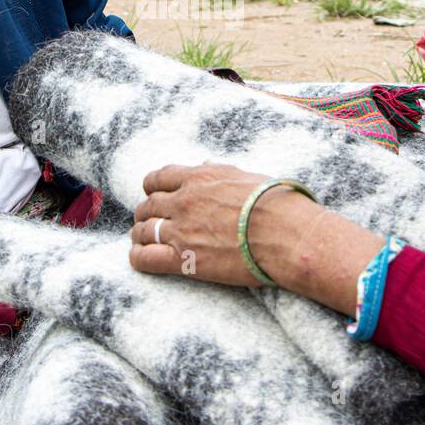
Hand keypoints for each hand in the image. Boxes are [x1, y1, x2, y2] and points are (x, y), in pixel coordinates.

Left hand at [129, 162, 324, 287]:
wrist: (286, 235)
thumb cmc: (276, 204)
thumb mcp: (246, 176)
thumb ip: (221, 172)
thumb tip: (207, 165)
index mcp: (199, 178)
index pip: (159, 178)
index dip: (152, 187)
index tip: (153, 194)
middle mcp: (184, 201)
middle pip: (148, 205)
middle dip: (146, 213)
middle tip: (149, 220)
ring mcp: (181, 230)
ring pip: (143, 230)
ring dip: (140, 235)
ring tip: (142, 241)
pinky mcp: (184, 259)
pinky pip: (146, 258)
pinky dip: (138, 258)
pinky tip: (140, 258)